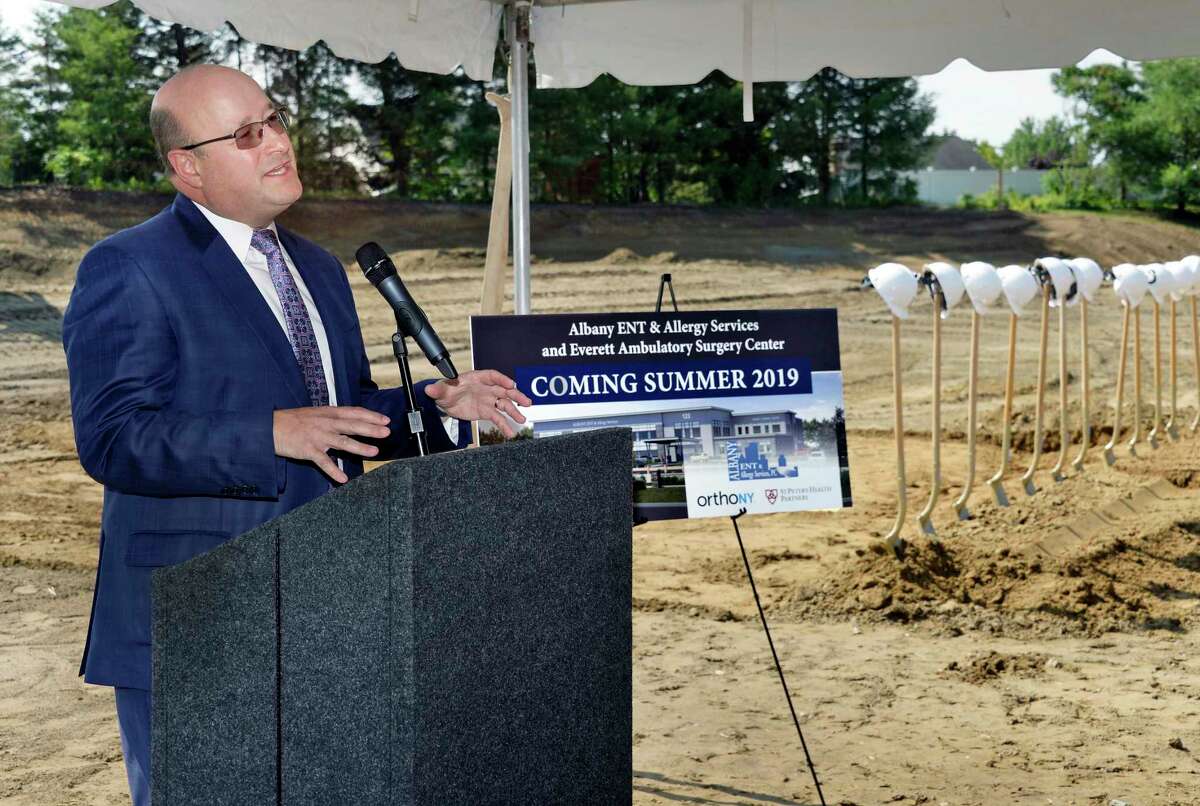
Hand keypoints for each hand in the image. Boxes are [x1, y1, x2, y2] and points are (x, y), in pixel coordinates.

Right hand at [273, 406, 390, 483]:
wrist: (270, 427)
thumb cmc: (294, 421)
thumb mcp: (316, 413)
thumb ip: (333, 417)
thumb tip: (351, 420)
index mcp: (328, 413)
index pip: (353, 412)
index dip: (370, 416)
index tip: (385, 420)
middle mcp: (325, 423)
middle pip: (352, 425)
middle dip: (371, 429)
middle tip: (386, 432)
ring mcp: (318, 437)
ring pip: (342, 442)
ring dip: (359, 447)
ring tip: (374, 452)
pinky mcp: (308, 450)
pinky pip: (323, 462)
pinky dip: (334, 471)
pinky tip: (343, 478)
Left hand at [423, 369, 531, 437]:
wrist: (445, 402)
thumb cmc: (446, 391)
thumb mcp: (440, 390)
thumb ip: (437, 389)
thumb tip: (429, 390)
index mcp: (477, 378)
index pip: (492, 376)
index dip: (502, 379)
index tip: (510, 384)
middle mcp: (486, 388)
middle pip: (504, 389)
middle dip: (516, 395)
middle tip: (526, 402)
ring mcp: (488, 400)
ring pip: (504, 404)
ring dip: (514, 411)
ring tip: (521, 419)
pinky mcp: (486, 412)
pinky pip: (497, 418)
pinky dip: (504, 425)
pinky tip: (510, 432)